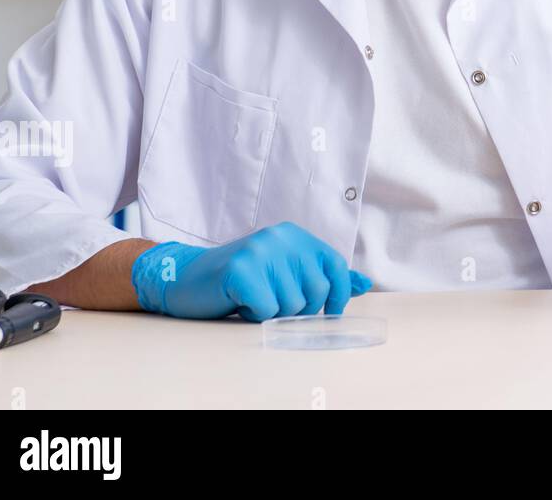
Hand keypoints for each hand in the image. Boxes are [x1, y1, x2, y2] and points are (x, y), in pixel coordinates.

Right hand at [131, 222, 371, 320]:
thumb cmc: (241, 280)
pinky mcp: (241, 270)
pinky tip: (240, 302)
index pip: (335, 266)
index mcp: (296, 236)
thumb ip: (323, 276)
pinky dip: (255, 315)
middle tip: (272, 302)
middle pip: (316, 291)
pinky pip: (267, 309)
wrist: (187, 278)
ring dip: (273, 312)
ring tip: (253, 298)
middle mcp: (282, 238)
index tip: (326, 312)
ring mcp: (261, 251)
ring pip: (292, 304)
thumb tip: (364, 284)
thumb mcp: (286, 273)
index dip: (336, 295)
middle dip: (298, 309)